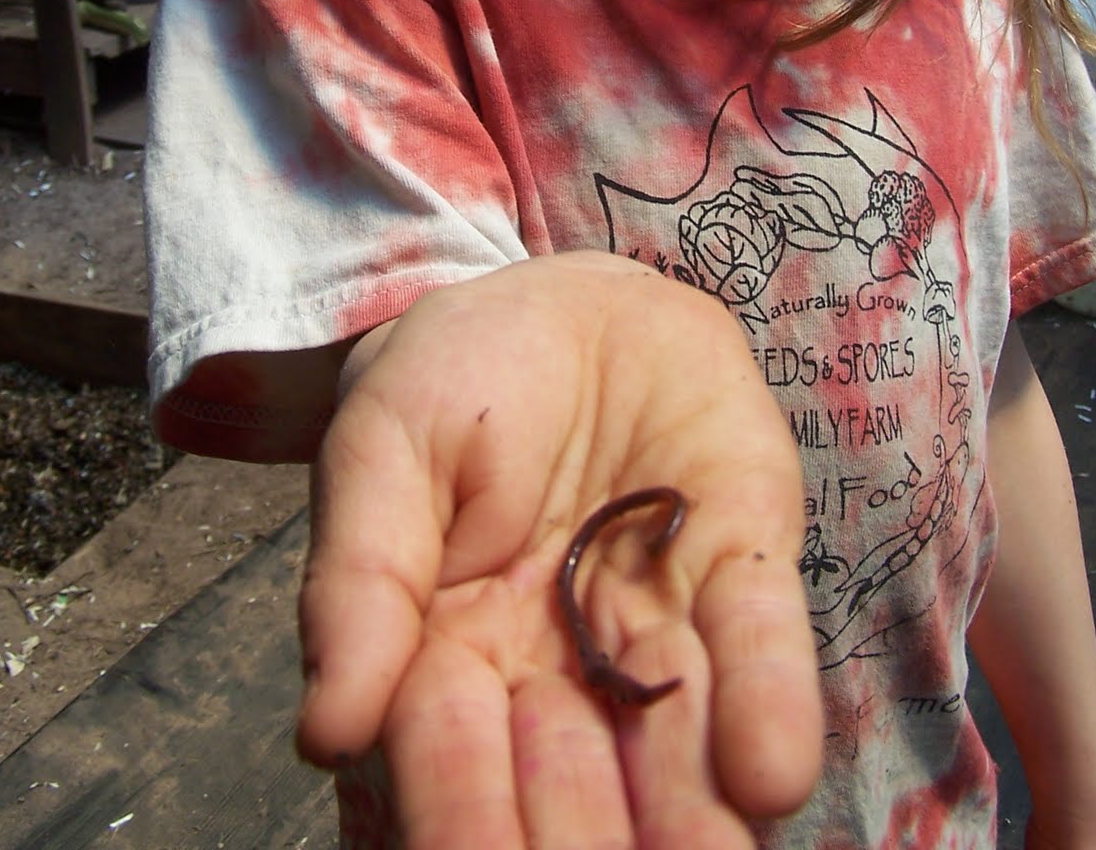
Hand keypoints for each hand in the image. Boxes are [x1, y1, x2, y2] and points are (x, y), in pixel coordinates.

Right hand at [297, 251, 822, 848]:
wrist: (564, 299)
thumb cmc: (455, 378)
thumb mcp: (382, 445)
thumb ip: (360, 578)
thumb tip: (326, 729)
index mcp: (450, 652)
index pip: (452, 756)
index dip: (462, 815)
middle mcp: (560, 663)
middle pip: (570, 777)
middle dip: (583, 843)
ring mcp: (654, 615)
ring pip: (671, 732)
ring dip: (689, 817)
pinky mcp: (741, 558)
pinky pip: (755, 632)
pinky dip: (767, 696)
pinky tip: (769, 769)